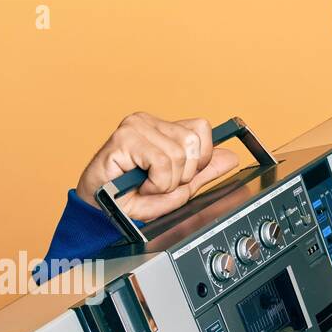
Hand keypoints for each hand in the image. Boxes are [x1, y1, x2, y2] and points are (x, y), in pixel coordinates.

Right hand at [75, 112, 239, 221]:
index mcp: (162, 128)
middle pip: (194, 143)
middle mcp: (149, 122)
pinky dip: (157, 184)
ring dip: (168, 183)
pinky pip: (163, 164)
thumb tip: (231, 158)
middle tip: (160, 184)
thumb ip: (204, 172)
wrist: (101, 210)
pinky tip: (141, 186)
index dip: (201, 158)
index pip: (202, 129)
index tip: (183, 175)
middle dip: (184, 175)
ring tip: (148, 186)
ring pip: (180, 156)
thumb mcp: (177, 186)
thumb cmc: (133, 197)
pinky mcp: (125, 138)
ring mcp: (135, 127)